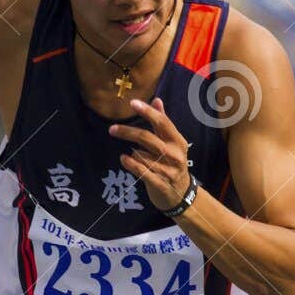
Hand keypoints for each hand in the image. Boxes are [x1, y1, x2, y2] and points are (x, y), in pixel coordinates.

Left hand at [108, 96, 192, 211]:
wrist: (181, 194)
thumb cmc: (173, 163)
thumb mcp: (172, 143)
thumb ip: (163, 122)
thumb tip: (156, 100)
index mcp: (178, 141)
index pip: (162, 122)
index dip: (148, 112)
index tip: (132, 103)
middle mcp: (174, 154)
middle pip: (148, 138)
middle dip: (128, 132)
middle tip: (112, 129)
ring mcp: (168, 170)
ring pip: (143, 156)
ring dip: (132, 152)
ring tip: (128, 153)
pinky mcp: (160, 184)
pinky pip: (142, 172)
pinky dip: (131, 164)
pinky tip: (123, 159)